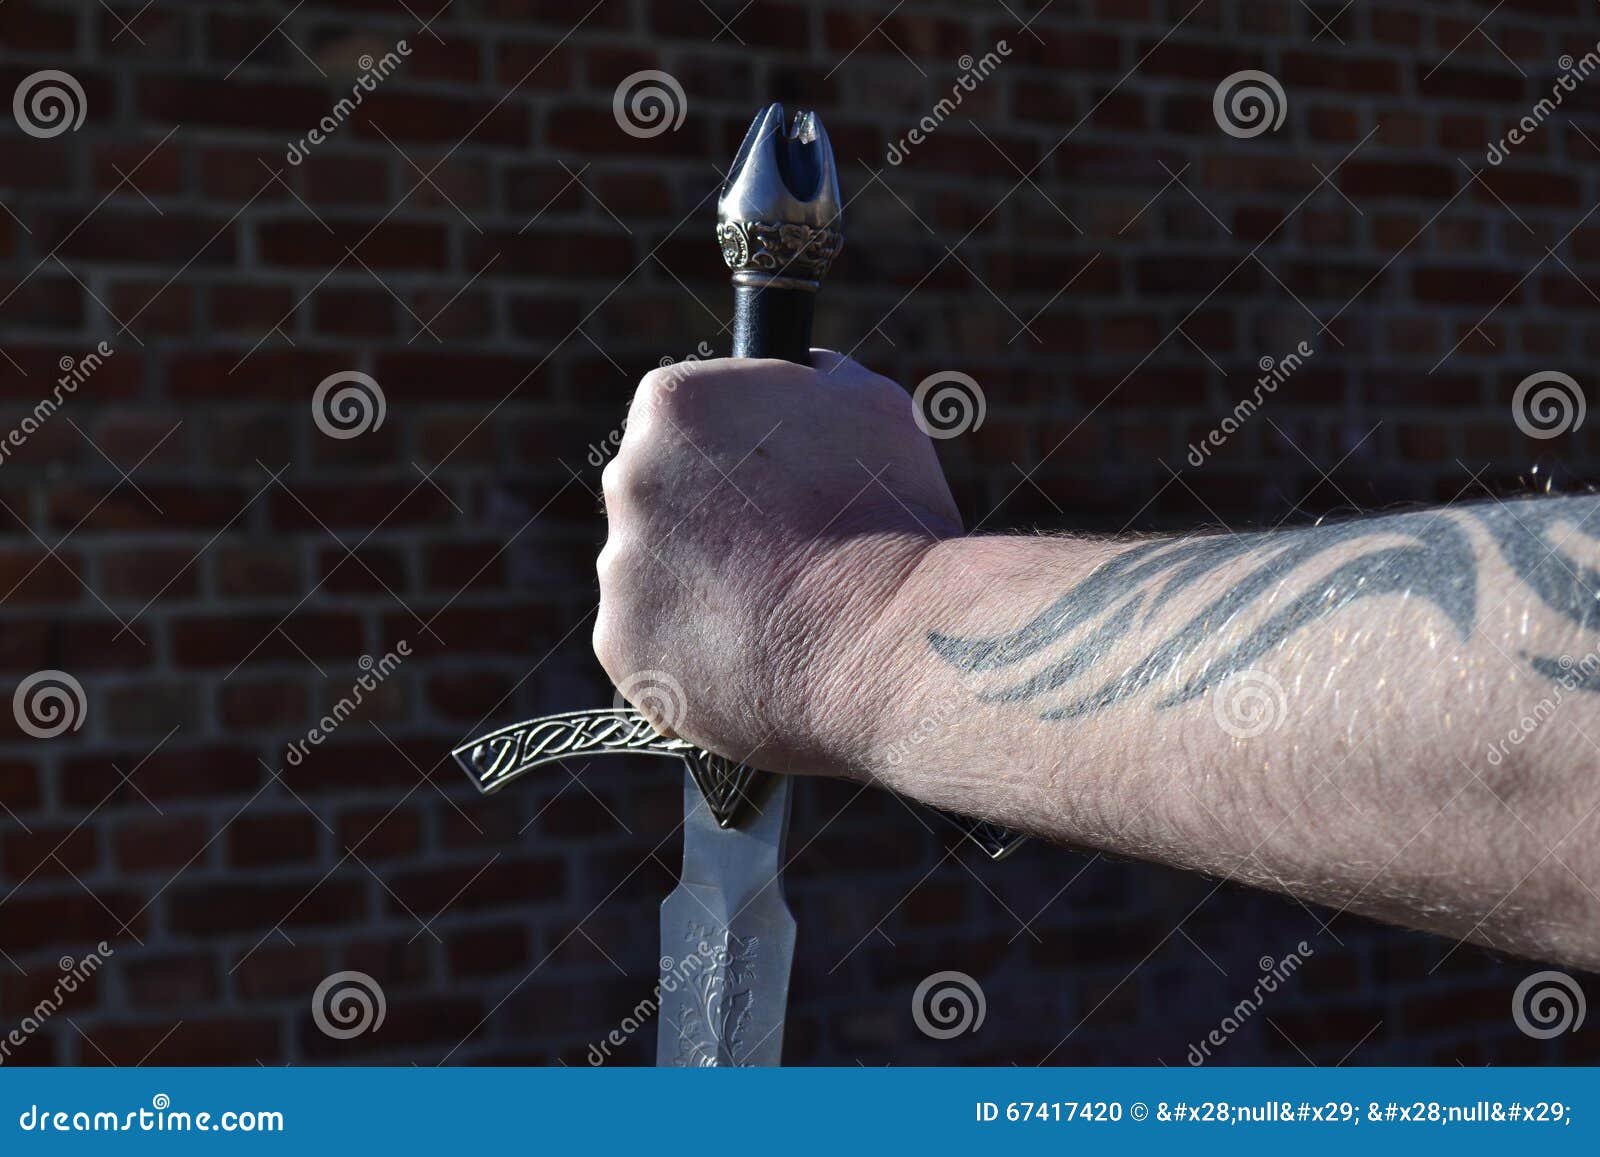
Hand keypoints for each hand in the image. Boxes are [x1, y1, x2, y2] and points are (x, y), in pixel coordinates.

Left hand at [595, 351, 959, 775]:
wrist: (889, 642)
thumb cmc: (890, 515)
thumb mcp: (867, 401)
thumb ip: (810, 377)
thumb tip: (801, 374)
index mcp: (673, 404)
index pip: (676, 413)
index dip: (727, 444)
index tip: (767, 480)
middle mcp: (627, 478)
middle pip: (654, 491)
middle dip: (704, 514)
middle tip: (776, 548)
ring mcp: (618, 568)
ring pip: (651, 570)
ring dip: (696, 583)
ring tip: (775, 609)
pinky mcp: (621, 646)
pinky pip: (651, 641)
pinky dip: (691, 649)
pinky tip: (751, 654)